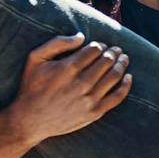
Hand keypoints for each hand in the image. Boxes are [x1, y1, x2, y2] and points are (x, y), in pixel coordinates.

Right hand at [10, 33, 131, 142]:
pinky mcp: (95, 112)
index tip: (100, 46)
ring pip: (114, 76)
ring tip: (123, 58)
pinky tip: (128, 77)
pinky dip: (125, 85)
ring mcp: (90, 99)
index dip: (100, 45)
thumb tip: (81, 36)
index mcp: (68, 67)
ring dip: (122, 64)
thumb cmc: (32, 86)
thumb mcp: (35, 59)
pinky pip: (117, 96)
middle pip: (107, 61)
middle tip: (117, 49)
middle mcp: (81, 83)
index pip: (95, 49)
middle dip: (114, 52)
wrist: (30, 120)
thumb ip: (57, 43)